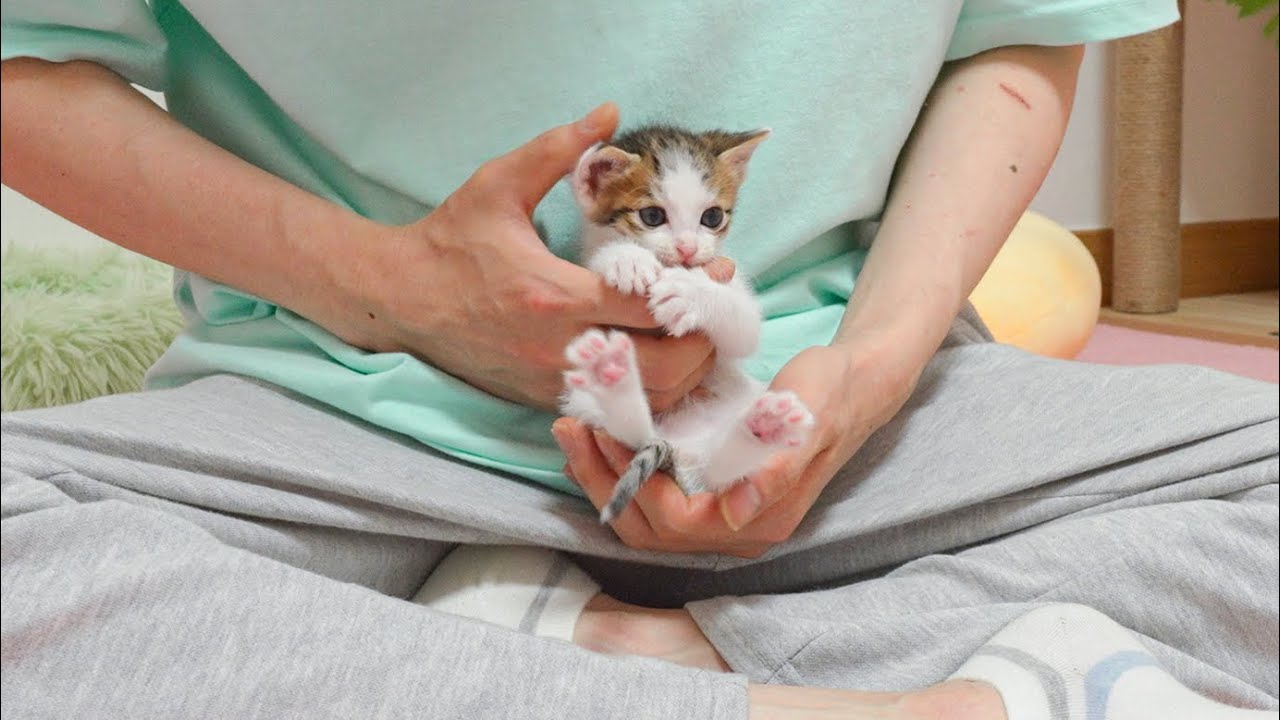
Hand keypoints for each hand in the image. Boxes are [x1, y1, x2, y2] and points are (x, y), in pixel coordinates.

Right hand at [330, 103, 732, 410]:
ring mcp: (552, 382)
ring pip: (646, 399)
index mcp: (555, 296)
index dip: (695, 292)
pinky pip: (616, 408)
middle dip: (701, 341)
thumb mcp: (500, 184)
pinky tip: (659, 360)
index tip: (717, 269)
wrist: (401, 298)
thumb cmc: (451, 240)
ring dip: (683, 372)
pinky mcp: (545, 399)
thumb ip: (559, 151)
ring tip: (695, 335)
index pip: (650, 309)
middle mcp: (558, 349)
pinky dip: (648, 391)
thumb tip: (610, 113)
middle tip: (714, 308)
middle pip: (663, 367)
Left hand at [554, 337, 920, 556]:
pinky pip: (653, 499)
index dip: (632, 480)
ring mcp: (722, 518)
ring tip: (573, 431)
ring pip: (644, 520)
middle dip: (603, 480)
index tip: (606, 430)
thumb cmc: (831, 393)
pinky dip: (620, 472)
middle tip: (570, 426)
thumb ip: (777, 467)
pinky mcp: (711, 495)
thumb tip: (734, 514)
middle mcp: (737, 531)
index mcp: (759, 521)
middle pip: (649, 528)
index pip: (676, 521)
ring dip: (603, 478)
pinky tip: (598, 442)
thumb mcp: (808, 418)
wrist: (854, 384)